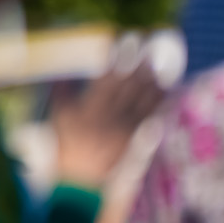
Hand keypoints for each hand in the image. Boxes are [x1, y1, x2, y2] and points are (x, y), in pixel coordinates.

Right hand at [52, 58, 164, 188]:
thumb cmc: (66, 145)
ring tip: (158, 64)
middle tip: (149, 49)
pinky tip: (166, 88)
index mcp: (90, 107)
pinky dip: (159, 100)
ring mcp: (125, 127)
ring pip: (143, 98)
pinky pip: (151, 115)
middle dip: (139, 65)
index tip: (125, 42)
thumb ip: (60, 92)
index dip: (119, 57)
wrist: (81, 180)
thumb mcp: (58, 117)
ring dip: (153, 80)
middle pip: (129, 85)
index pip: (108, 76)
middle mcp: (110, 116)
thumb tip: (62, 70)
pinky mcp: (137, 137)